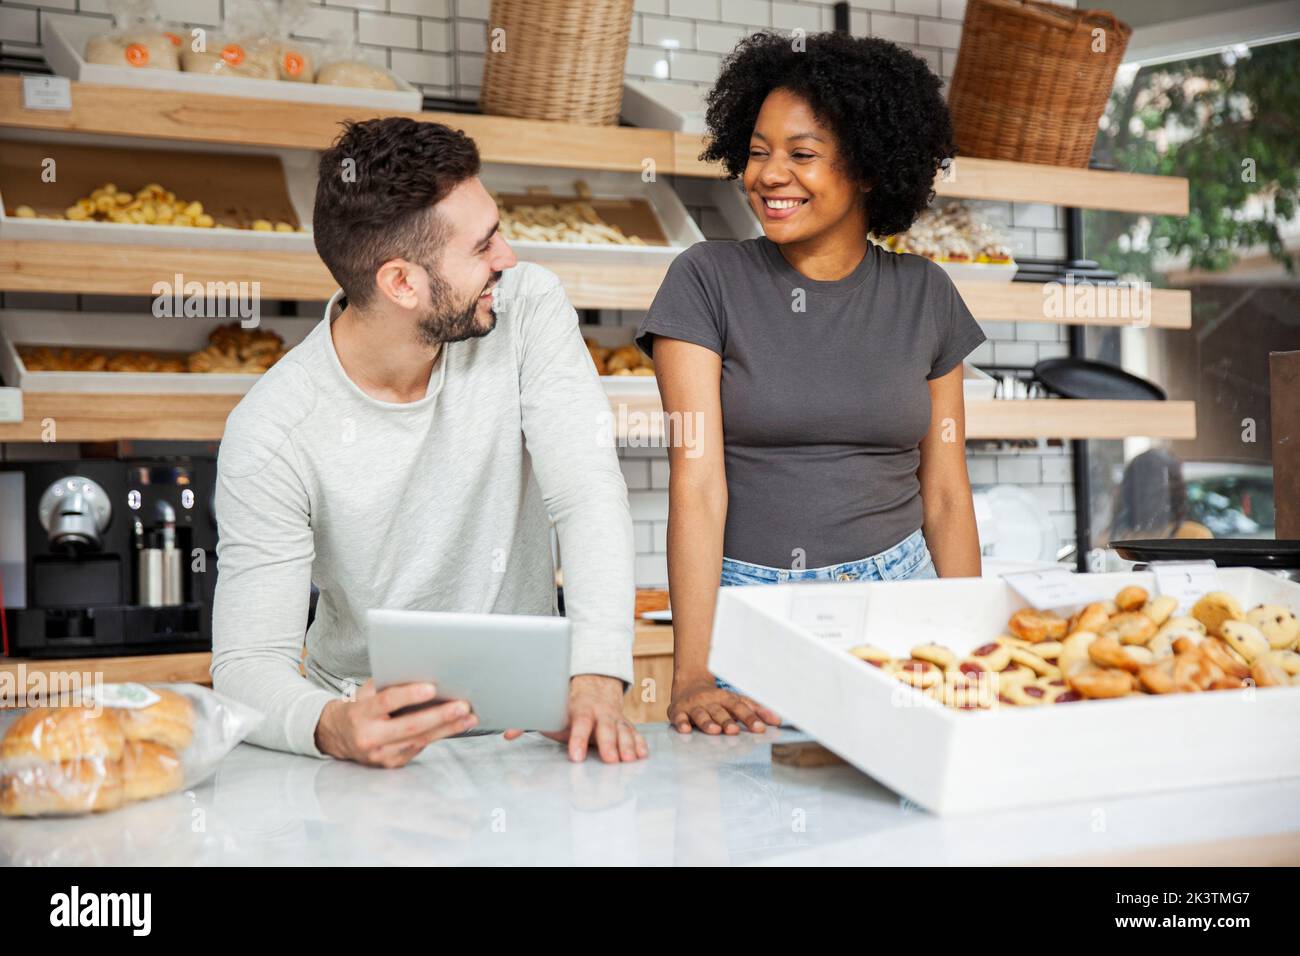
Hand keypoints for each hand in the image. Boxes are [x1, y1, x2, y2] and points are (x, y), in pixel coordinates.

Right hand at [314, 679, 477, 766]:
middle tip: (463, 706)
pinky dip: (438, 736)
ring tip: (469, 717)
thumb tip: (424, 673)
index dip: (409, 695)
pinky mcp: (391, 764)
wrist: (337, 736)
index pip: (387, 702)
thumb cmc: (359, 707)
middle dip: (440, 716)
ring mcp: (380, 755)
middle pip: (410, 726)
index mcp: (360, 714)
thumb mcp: (366, 692)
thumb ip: (389, 685)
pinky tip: (455, 727)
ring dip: (448, 729)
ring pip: (419, 740)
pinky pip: (418, 748)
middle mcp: (370, 737)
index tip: (432, 687)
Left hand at [503, 674, 647, 762]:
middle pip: (606, 728)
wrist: (595, 690)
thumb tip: (507, 733)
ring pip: (623, 731)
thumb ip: (528, 724)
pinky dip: (640, 744)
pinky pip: (636, 734)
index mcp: (580, 710)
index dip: (577, 739)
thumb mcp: (550, 714)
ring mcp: (616, 719)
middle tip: (610, 760)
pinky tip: (642, 755)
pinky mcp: (627, 726)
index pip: (579, 723)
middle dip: (608, 744)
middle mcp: (600, 713)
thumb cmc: (568, 709)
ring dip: (627, 745)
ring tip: (629, 759)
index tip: (575, 756)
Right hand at [668, 678, 779, 734]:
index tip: (760, 728)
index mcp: (726, 698)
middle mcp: (710, 701)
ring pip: (701, 715)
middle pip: (720, 712)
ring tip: (715, 731)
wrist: (688, 686)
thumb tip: (778, 721)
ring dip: (707, 723)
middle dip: (727, 721)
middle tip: (735, 731)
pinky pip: (679, 718)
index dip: (750, 718)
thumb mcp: (736, 701)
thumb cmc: (717, 700)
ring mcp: (694, 706)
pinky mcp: (678, 712)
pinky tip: (685, 730)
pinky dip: (681, 723)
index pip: (740, 707)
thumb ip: (756, 710)